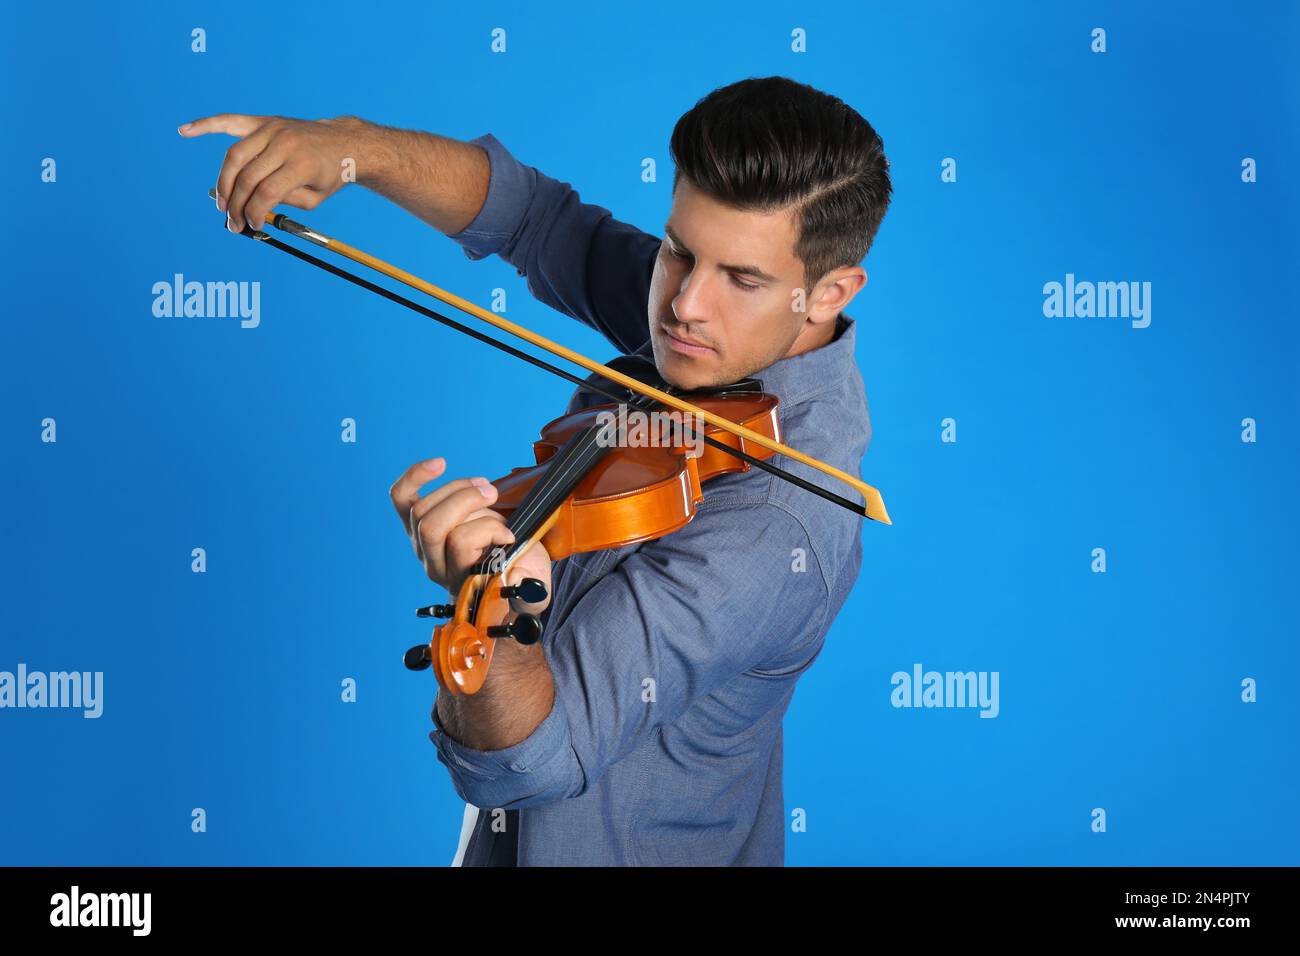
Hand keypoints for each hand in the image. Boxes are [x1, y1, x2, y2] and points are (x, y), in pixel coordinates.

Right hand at [179, 113, 365, 231]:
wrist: (344, 143)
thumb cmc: (328, 175)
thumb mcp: (315, 198)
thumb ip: (285, 203)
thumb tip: (251, 209)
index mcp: (302, 164)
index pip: (266, 192)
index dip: (254, 212)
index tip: (252, 226)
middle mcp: (285, 143)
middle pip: (248, 176)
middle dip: (236, 203)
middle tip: (232, 222)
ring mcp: (272, 129)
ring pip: (235, 155)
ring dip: (223, 182)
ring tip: (223, 204)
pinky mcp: (264, 122)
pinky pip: (229, 121)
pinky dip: (205, 125)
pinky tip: (184, 131)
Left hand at [389, 456, 551, 611]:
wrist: (505, 572)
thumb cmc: (520, 570)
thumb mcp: (531, 577)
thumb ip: (527, 578)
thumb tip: (514, 575)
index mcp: (459, 579)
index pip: (460, 544)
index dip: (489, 530)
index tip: (511, 534)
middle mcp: (434, 564)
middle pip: (433, 526)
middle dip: (466, 500)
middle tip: (493, 494)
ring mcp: (421, 544)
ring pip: (422, 509)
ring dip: (456, 489)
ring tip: (483, 487)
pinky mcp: (415, 525)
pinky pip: (402, 497)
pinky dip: (416, 476)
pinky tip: (439, 464)